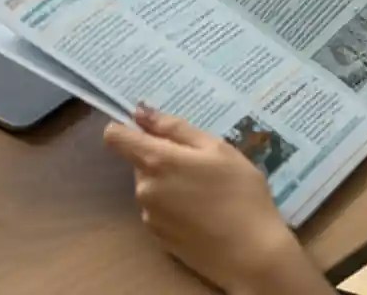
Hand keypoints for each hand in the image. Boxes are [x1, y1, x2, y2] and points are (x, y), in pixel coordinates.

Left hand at [103, 106, 332, 294]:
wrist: (250, 254)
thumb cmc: (240, 194)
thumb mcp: (217, 149)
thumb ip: (175, 128)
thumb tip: (141, 112)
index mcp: (156, 161)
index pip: (116, 136)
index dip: (128, 127)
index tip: (151, 129)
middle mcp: (144, 188)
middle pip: (139, 161)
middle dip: (163, 158)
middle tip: (201, 165)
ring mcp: (149, 215)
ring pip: (151, 186)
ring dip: (169, 183)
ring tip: (206, 192)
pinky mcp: (158, 237)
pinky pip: (159, 210)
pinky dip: (174, 206)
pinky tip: (202, 214)